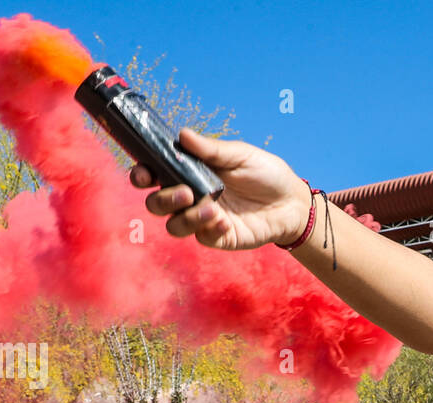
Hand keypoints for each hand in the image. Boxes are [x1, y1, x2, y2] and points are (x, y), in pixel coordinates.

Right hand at [130, 127, 310, 250]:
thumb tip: (182, 134)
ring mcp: (203, 219)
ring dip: (186, 217)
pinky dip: (209, 229)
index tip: (143, 173)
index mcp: (189, 172)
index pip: (154, 175)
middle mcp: (191, 197)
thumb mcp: (239, 155)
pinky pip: (202, 237)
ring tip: (212, 208)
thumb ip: (211, 150)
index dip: (141, 175)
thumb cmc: (264, 173)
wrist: (291, 202)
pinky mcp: (219, 237)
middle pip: (156, 204)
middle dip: (163, 200)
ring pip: (174, 225)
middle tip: (186, 192)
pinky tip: (226, 220)